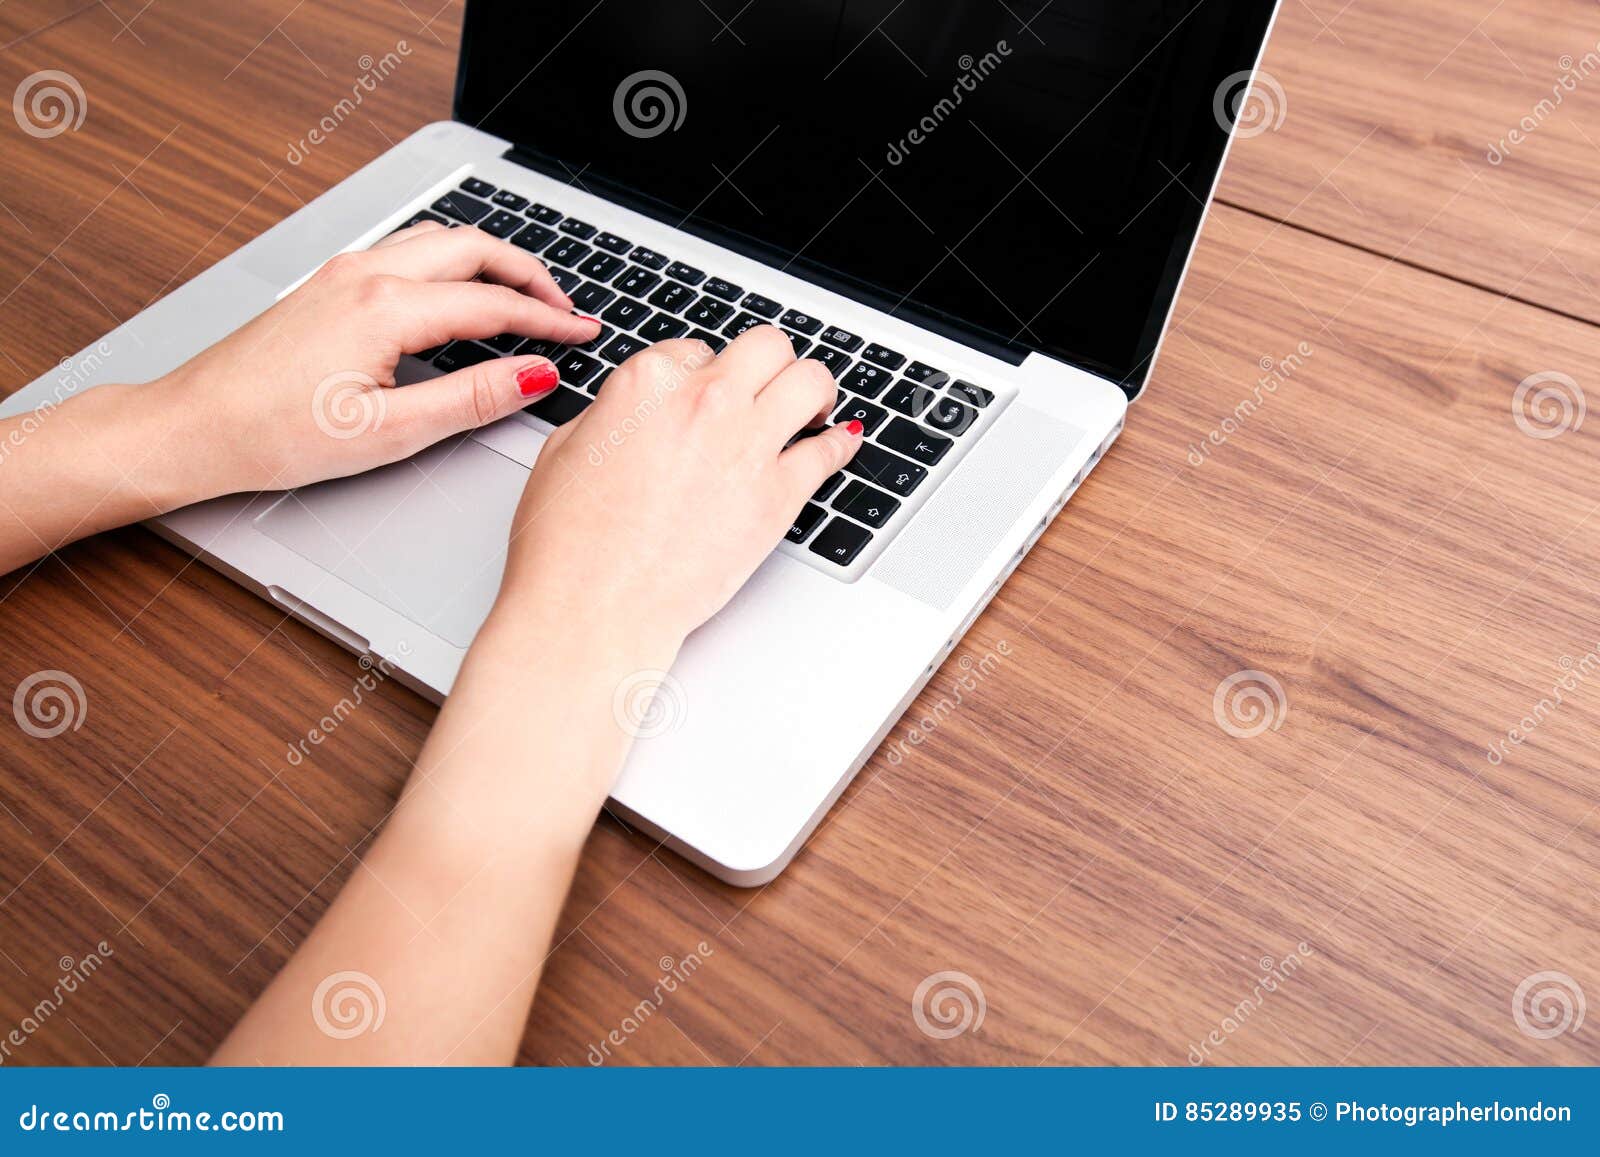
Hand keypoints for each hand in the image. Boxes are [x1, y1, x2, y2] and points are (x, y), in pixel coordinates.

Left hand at [157, 221, 599, 499]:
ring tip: (525, 296)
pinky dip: (453, 263)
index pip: (494, 303)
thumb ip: (472, 398)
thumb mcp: (391, 432)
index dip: (549, 320)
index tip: (585, 334)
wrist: (196, 427)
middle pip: (473, 248)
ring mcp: (343, 272)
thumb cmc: (274, 434)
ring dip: (491, 261)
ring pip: (439, 241)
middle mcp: (365, 273)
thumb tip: (533, 376)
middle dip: (530, 274)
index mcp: (386, 307)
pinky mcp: (329, 284)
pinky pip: (409, 252)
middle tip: (566, 309)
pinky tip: (461, 292)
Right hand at [498, 326, 864, 647]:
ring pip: (810, 380)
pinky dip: (838, 445)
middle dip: (768, 364)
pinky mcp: (779, 496)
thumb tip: (634, 412)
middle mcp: (705, 402)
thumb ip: (612, 415)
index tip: (706, 394)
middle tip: (768, 386)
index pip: (696, 350)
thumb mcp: (565, 451)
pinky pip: (828, 452)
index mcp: (648, 383)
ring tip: (810, 408)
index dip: (702, 373)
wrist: (596, 607)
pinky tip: (837, 444)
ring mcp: (747, 445)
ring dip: (813, 389)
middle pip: (766, 347)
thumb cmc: (569, 544)